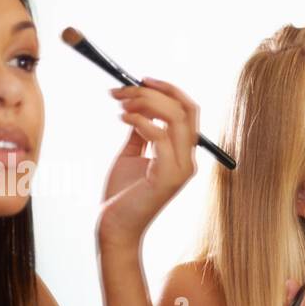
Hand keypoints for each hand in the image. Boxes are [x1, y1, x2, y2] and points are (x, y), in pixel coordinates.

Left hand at [97, 78, 199, 248]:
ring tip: (120, 104)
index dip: (168, 89)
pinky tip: (122, 118)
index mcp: (184, 154)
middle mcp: (189, 160)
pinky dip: (139, 120)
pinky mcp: (168, 177)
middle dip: (154, 91)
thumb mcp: (132, 154)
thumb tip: (138, 105)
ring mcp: (181, 169)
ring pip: (175, 118)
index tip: (141, 79)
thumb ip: (141, 132)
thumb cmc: (123, 194)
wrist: (116, 226)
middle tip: (122, 90)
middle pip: (185, 109)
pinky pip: (159, 136)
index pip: (189, 110)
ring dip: (145, 102)